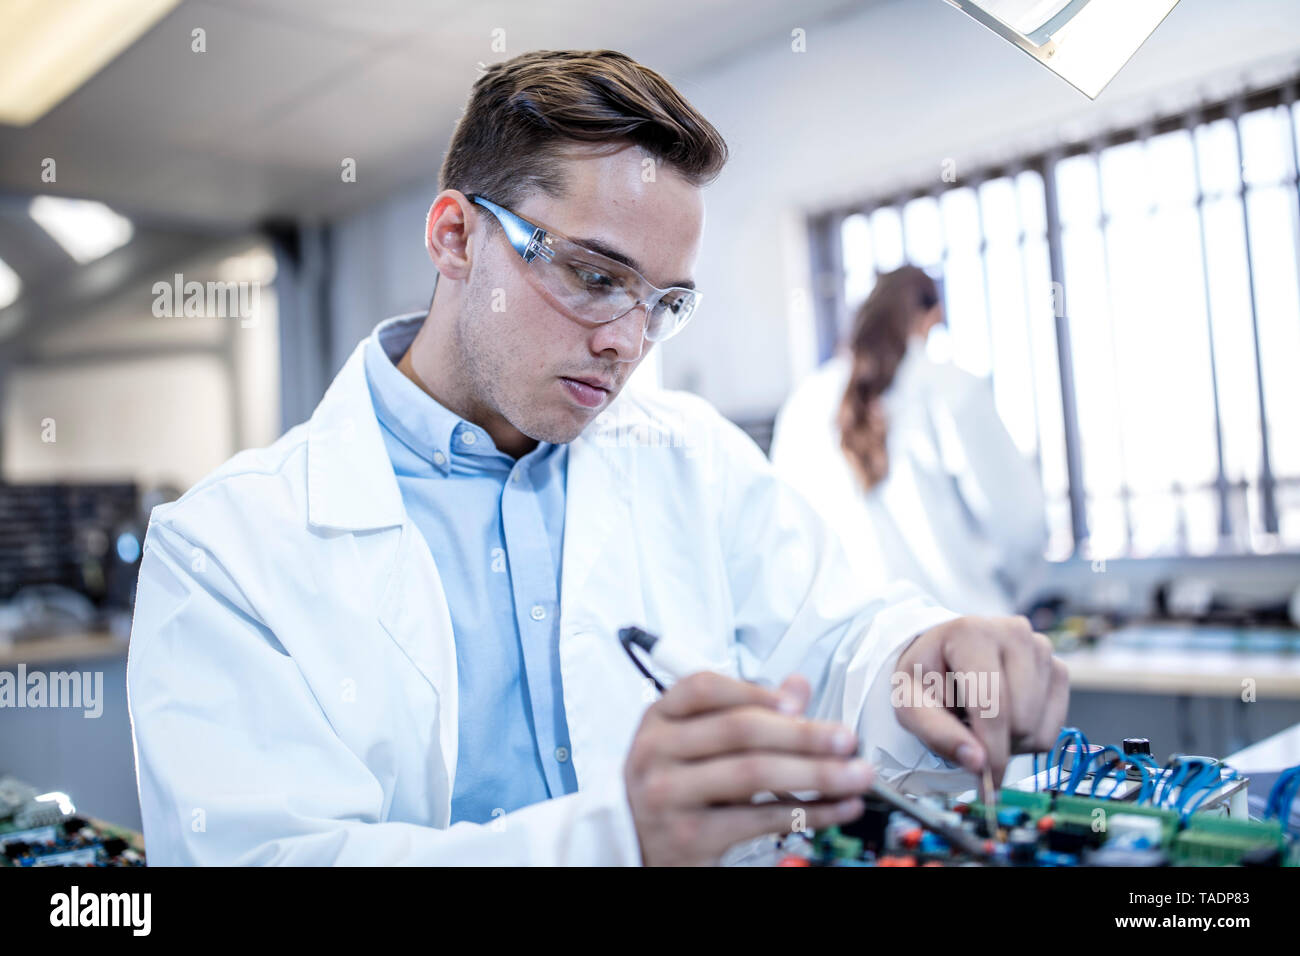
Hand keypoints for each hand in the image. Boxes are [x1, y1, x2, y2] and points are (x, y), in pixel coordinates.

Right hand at [624, 671, 871, 865]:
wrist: (636, 843)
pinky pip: (761, 818)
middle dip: (803, 733)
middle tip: (845, 738)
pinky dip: (809, 812)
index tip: (799, 702)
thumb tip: (798, 687)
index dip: (756, 691)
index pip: (705, 688)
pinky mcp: (690, 834)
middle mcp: (656, 750)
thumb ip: (747, 710)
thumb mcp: (698, 741)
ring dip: (816, 774)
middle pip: (739, 730)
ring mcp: (669, 794)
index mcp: (659, 717)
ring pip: (754, 774)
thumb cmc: (673, 784)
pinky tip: (837, 807)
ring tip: (855, 775)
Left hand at [892, 615, 1068, 784]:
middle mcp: (1014, 633)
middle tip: (967, 732)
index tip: (985, 786)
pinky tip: (1004, 718)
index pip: (993, 705)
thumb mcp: (909, 702)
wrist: (942, 653)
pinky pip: (1055, 727)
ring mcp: (1041, 649)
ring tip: (981, 719)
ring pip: (1039, 727)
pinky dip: (1028, 736)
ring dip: (1010, 741)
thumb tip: (979, 764)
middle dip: (995, 743)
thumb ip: (938, 733)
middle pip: (1021, 720)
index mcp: (972, 634)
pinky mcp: (1057, 668)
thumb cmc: (926, 676)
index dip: (991, 752)